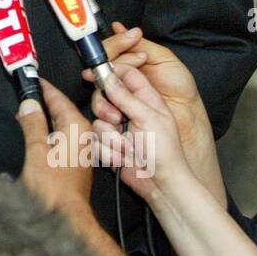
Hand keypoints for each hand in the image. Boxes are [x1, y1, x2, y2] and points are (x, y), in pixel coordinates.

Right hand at [17, 79, 93, 219]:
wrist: (64, 217)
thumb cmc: (55, 190)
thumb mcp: (35, 149)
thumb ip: (31, 123)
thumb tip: (29, 105)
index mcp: (77, 127)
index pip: (59, 97)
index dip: (43, 87)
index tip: (32, 79)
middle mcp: (83, 137)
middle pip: (60, 111)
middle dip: (42, 102)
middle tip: (25, 94)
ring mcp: (81, 151)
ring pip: (60, 126)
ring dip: (44, 120)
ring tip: (26, 114)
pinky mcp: (76, 163)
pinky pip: (61, 140)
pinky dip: (48, 135)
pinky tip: (35, 138)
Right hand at [91, 23, 223, 202]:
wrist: (160, 184)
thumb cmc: (164, 152)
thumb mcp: (148, 118)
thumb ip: (126, 96)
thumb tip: (108, 76)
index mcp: (146, 98)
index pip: (125, 74)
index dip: (109, 71)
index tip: (92, 73)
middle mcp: (130, 110)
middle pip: (104, 96)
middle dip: (105, 110)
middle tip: (117, 120)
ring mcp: (118, 128)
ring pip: (97, 120)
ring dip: (109, 137)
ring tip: (126, 148)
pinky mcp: (109, 144)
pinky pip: (95, 140)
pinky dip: (107, 151)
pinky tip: (121, 159)